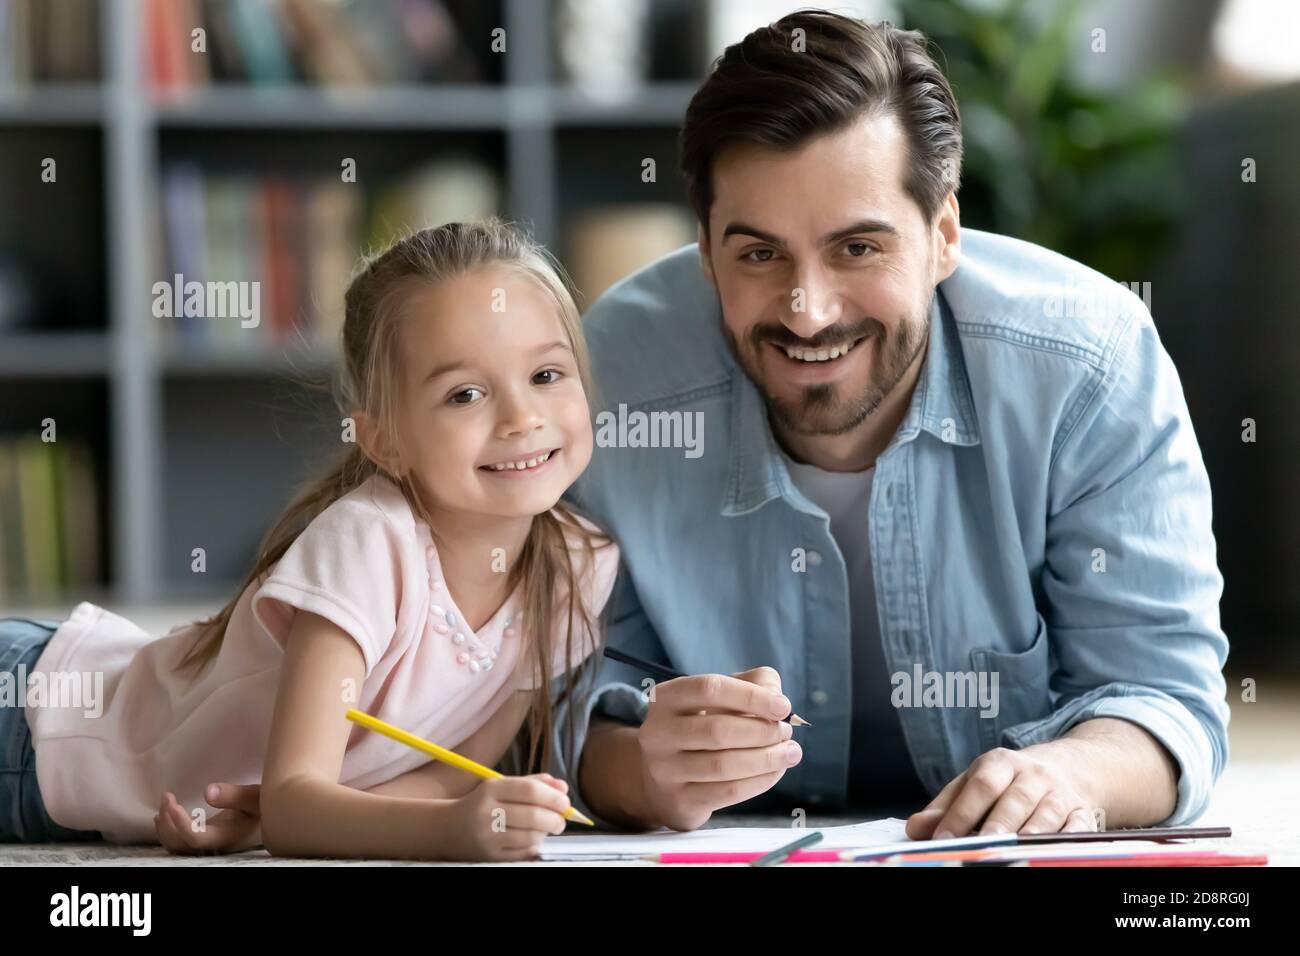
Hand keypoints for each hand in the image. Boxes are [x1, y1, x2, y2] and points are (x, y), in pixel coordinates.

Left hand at [155, 783, 262, 853]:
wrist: (273, 818)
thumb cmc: (266, 805)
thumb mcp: (256, 796)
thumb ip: (234, 795)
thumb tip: (206, 792)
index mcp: (227, 837)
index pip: (197, 838)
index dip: (180, 823)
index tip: (172, 800)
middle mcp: (214, 846)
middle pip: (181, 845)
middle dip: (169, 822)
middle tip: (167, 796)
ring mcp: (208, 845)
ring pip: (177, 846)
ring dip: (166, 826)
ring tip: (165, 802)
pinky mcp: (204, 840)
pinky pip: (179, 842)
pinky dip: (167, 830)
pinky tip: (163, 816)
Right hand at [434, 774, 572, 861]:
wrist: (448, 829)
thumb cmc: (484, 805)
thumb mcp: (502, 787)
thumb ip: (533, 783)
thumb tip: (563, 787)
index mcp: (491, 790)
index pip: (530, 790)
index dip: (553, 796)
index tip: (566, 802)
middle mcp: (487, 813)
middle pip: (533, 815)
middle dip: (556, 818)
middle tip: (562, 820)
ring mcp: (488, 837)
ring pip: (531, 836)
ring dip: (546, 833)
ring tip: (548, 828)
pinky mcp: (490, 857)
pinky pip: (523, 852)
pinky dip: (534, 845)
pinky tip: (532, 839)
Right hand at [637, 666, 800, 831]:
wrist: (665, 780)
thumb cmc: (702, 727)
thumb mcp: (721, 698)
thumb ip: (754, 684)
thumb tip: (778, 700)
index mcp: (665, 698)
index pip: (710, 688)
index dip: (751, 696)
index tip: (782, 707)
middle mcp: (657, 733)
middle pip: (718, 730)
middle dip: (762, 731)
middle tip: (785, 732)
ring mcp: (664, 770)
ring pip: (724, 765)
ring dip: (767, 758)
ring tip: (790, 752)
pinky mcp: (679, 801)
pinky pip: (728, 791)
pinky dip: (760, 781)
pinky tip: (775, 771)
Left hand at [905, 742, 1101, 839]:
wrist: (1064, 768)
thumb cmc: (1006, 783)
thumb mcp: (974, 784)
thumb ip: (946, 806)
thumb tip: (916, 829)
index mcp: (1000, 763)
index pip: (981, 786)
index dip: (961, 813)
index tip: (943, 838)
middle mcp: (1033, 775)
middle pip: (1015, 800)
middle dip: (997, 825)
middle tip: (980, 847)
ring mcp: (1060, 793)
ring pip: (1046, 815)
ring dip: (1029, 835)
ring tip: (1011, 852)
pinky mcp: (1083, 812)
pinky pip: (1077, 827)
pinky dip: (1066, 840)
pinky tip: (1050, 851)